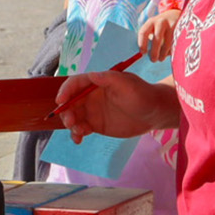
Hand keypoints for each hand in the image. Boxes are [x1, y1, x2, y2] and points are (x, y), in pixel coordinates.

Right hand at [53, 69, 172, 140]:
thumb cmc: (143, 95)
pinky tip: (78, 140)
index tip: (61, 101)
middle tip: (70, 122)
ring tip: (78, 132)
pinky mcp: (96, 125)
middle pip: (70, 102)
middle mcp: (91, 96)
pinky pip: (81, 129)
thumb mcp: (127, 85)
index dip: (65, 91)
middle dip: (65, 112)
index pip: (75, 84)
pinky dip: (76, 134)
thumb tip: (92, 75)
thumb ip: (110, 80)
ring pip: (73, 117)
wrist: (154, 113)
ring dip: (70, 124)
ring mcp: (92, 111)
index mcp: (96, 83)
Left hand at [139, 7, 179, 63]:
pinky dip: (173, 50)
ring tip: (161, 58)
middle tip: (153, 60)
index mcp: (151, 22)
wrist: (175, 15)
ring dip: (164, 53)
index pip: (143, 32)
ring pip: (168, 42)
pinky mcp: (181, 29)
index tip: (143, 53)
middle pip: (157, 39)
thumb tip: (148, 54)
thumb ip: (150, 38)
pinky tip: (170, 52)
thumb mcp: (153, 27)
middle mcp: (161, 22)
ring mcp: (172, 25)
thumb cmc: (161, 26)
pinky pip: (177, 42)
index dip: (142, 43)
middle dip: (155, 52)